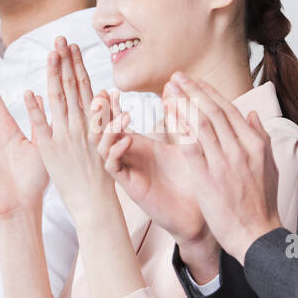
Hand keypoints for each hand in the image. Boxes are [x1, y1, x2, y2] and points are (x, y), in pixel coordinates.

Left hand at [24, 37, 118, 219]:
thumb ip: (105, 116)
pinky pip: (41, 127)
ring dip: (53, 75)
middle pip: (70, 86)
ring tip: (49, 54)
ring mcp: (65, 136)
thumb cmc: (101, 174)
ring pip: (58, 99)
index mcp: (92, 121)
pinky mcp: (51, 150)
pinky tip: (28, 93)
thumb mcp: (108, 142)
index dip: (76, 63)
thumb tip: (108, 93)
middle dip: (65, 61)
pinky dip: (35, 110)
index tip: (71, 45)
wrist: (94, 202)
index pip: (83, 85)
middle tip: (59, 39)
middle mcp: (79, 124)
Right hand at [97, 89, 209, 244]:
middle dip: (99, 115)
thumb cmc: (191, 176)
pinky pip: (114, 167)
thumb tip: (170, 86)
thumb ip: (173, 116)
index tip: (110, 89)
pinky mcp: (130, 186)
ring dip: (108, 130)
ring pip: (103, 148)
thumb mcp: (182, 139)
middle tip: (101, 97)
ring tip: (120, 116)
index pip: (115, 121)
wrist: (198, 211)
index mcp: (138, 145)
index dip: (110, 107)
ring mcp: (128, 171)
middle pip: (102, 132)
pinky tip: (125, 141)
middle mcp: (129, 156)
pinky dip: (116, 152)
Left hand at [167, 72, 282, 261]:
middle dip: (193, 91)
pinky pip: (190, 146)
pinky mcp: (207, 177)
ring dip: (182, 103)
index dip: (209, 93)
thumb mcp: (270, 166)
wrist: (256, 234)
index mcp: (255, 144)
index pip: (229, 110)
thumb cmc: (262, 203)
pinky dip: (179, 127)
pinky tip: (167, 114)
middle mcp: (240, 148)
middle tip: (177, 77)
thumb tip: (252, 114)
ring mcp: (224, 162)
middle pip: (213, 111)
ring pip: (200, 123)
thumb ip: (261, 137)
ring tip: (168, 89)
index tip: (194, 82)